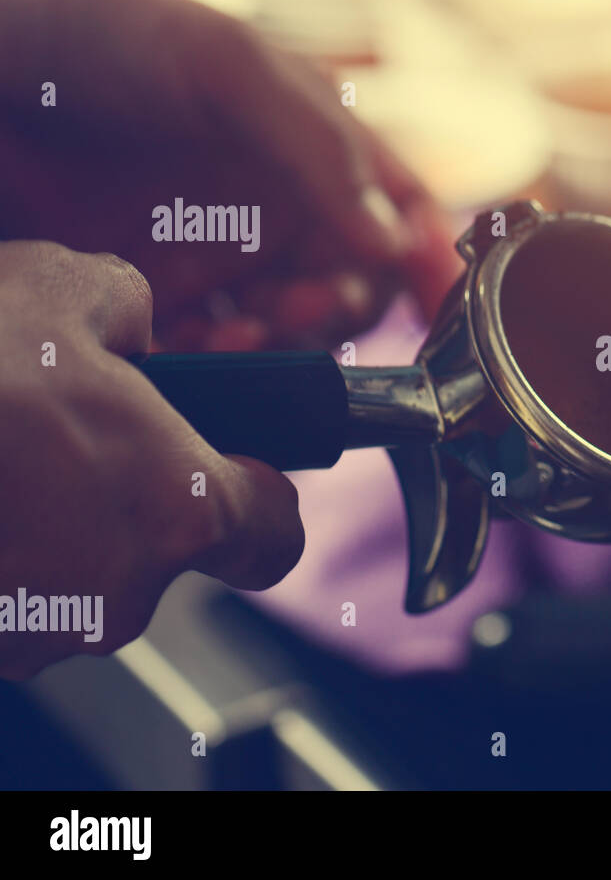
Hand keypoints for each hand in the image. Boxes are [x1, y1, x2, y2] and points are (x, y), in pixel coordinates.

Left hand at [0, 0, 460, 350]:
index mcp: (314, 148)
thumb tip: (395, 242)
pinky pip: (216, 354)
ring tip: (236, 336)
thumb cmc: (103, 37)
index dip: (434, 264)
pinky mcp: (161, 296)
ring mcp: (221, 256)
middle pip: (354, 288)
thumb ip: (320, 150)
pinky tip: (192, 348)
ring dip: (282, 349)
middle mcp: (278, 208)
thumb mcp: (228, 69)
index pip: (402, 213)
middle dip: (341, 312)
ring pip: (290, 333)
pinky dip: (219, 367)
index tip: (443, 311)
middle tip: (298, 313)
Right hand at [0, 242, 303, 679]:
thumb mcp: (79, 288)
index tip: (240, 471)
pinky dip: (1, 558)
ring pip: (77, 584)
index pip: (271, 540)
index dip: (258, 501)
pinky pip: (9, 601)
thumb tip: (130, 337)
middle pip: (160, 556)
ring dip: (55, 535)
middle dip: (129, 502)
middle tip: (75, 443)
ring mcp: (39, 633)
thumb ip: (135, 320)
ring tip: (8, 465)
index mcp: (182, 511)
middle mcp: (122, 593)